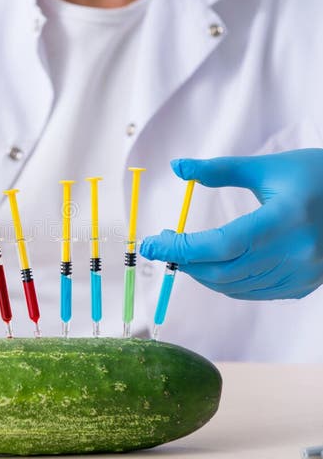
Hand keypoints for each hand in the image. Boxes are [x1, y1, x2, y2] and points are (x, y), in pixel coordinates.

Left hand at [140, 149, 322, 299]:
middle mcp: (296, 253)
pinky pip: (255, 292)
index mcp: (285, 219)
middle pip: (224, 271)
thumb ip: (221, 169)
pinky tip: (215, 266)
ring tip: (184, 254)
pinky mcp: (305, 285)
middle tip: (163, 246)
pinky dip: (229, 283)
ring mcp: (303, 274)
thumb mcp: (268, 168)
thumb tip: (177, 166)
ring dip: (203, 274)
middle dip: (187, 262)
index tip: (152, 243)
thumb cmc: (315, 175)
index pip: (221, 244)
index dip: (183, 248)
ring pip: (237, 287)